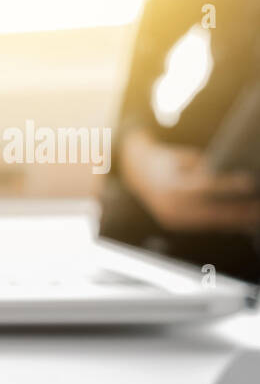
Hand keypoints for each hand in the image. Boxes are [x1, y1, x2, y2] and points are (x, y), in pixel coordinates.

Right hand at [121, 129, 259, 232]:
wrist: (135, 173)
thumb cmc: (165, 160)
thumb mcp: (184, 158)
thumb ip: (202, 168)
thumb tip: (225, 175)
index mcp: (171, 186)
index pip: (205, 186)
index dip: (228, 185)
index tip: (249, 183)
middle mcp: (169, 205)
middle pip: (210, 210)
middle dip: (238, 211)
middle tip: (258, 209)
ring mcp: (171, 217)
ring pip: (208, 222)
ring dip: (234, 221)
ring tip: (254, 219)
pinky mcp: (174, 223)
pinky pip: (202, 225)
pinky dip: (222, 224)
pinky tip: (241, 224)